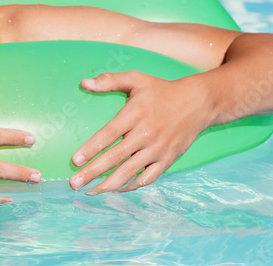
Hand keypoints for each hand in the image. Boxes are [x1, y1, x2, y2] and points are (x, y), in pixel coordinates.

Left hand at [69, 71, 211, 194]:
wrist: (198, 103)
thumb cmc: (162, 90)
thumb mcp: (137, 79)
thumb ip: (110, 80)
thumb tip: (84, 83)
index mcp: (135, 114)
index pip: (109, 134)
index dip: (91, 148)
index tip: (75, 160)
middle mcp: (146, 134)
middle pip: (115, 157)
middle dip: (93, 173)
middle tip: (74, 183)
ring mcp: (158, 149)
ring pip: (129, 172)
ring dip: (108, 185)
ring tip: (90, 192)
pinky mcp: (167, 160)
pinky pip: (147, 178)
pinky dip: (131, 186)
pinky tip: (116, 189)